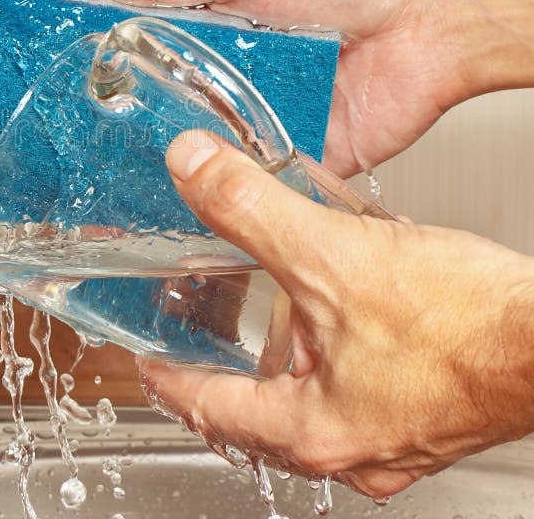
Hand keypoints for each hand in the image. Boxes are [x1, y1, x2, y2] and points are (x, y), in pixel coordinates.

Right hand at [54, 0, 533, 175]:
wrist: (427, 24)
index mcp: (190, 19)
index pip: (106, 37)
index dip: (62, 51)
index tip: (15, 61)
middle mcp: (205, 74)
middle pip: (130, 103)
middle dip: (85, 122)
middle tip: (38, 137)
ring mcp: (233, 120)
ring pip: (169, 151)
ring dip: (133, 165)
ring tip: (80, 185)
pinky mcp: (268, 163)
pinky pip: (223, 190)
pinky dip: (196, 201)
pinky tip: (159, 211)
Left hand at [136, 130, 533, 497]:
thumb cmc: (468, 322)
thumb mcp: (331, 253)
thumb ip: (250, 210)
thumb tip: (193, 170)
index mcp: (314, 430)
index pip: (211, 410)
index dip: (170, 379)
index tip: (148, 362)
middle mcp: (351, 448)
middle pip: (255, 417)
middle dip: (219, 376)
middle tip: (195, 344)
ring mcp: (390, 438)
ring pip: (306, 407)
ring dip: (275, 369)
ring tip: (256, 328)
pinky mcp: (423, 416)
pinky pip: (350, 393)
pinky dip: (325, 361)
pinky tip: (333, 322)